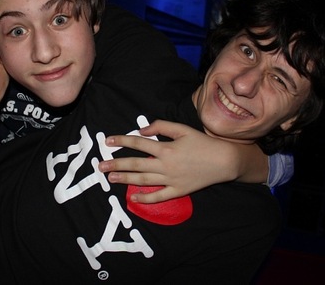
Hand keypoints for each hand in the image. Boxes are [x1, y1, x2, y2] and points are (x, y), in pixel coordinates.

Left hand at [99, 119, 266, 203]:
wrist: (224, 161)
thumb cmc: (203, 143)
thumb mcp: (183, 129)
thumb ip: (161, 126)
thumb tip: (141, 130)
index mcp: (166, 148)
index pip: (138, 144)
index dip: (122, 141)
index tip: (108, 142)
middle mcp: (165, 165)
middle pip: (136, 164)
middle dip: (117, 165)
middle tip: (101, 166)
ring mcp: (171, 179)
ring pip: (143, 180)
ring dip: (125, 180)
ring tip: (111, 179)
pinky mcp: (178, 190)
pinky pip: (159, 196)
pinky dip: (146, 199)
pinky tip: (133, 198)